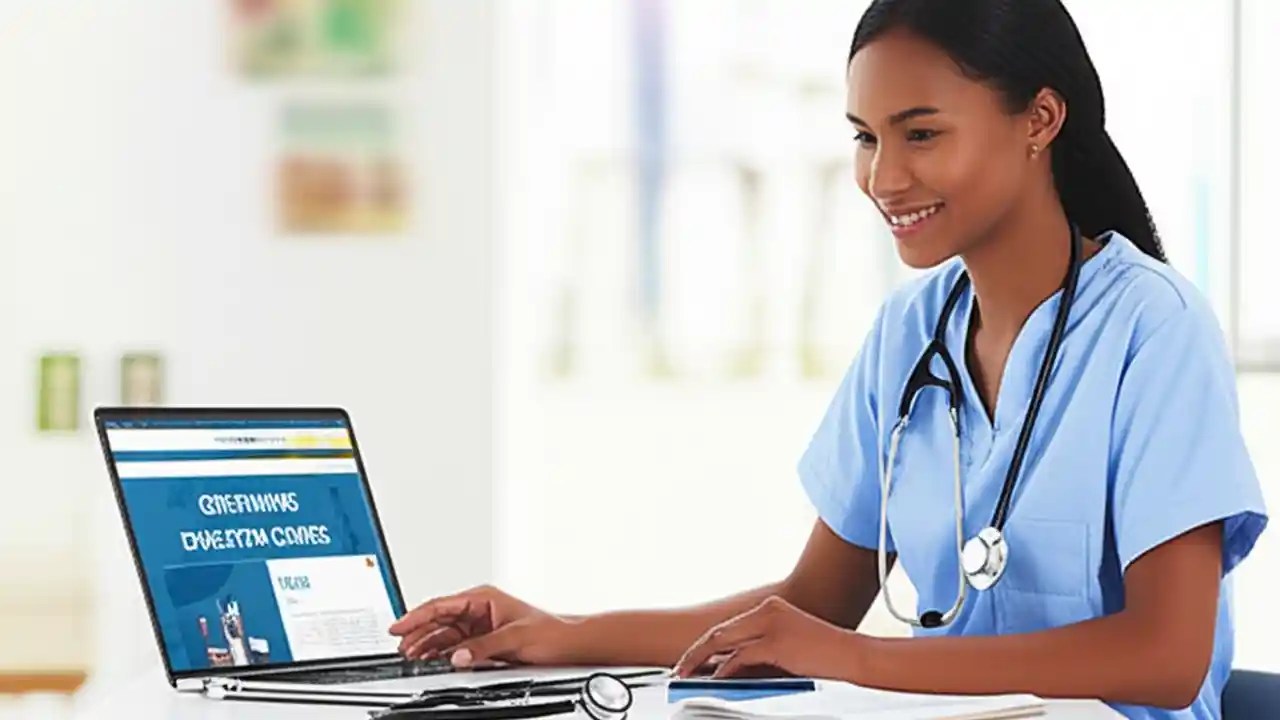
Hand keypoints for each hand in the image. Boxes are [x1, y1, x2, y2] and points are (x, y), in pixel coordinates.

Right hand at [389, 585, 579, 667]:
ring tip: (410, 656)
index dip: (416, 616)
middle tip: (400, 647)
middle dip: (417, 632)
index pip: (441, 605)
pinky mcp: (482, 641)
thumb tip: (458, 656)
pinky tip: (430, 661)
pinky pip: (454, 646)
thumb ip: (483, 647)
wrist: (565, 644)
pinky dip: (441, 654)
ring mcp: (479, 625)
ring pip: (443, 634)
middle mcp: (478, 609)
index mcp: (483, 598)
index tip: (398, 626)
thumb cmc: (548, 631)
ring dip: (426, 645)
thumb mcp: (514, 637)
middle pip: (438, 620)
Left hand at [673, 596, 862, 680]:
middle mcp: (767, 611)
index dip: (704, 645)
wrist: (852, 657)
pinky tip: (715, 680)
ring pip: (724, 642)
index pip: (728, 627)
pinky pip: (741, 657)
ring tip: (687, 675)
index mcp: (769, 608)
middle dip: (695, 653)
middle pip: (719, 632)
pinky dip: (724, 670)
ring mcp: (771, 624)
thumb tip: (726, 666)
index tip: (690, 660)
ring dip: (702, 661)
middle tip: (679, 670)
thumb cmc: (824, 655)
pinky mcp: (777, 642)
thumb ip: (758, 650)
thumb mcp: (786, 647)